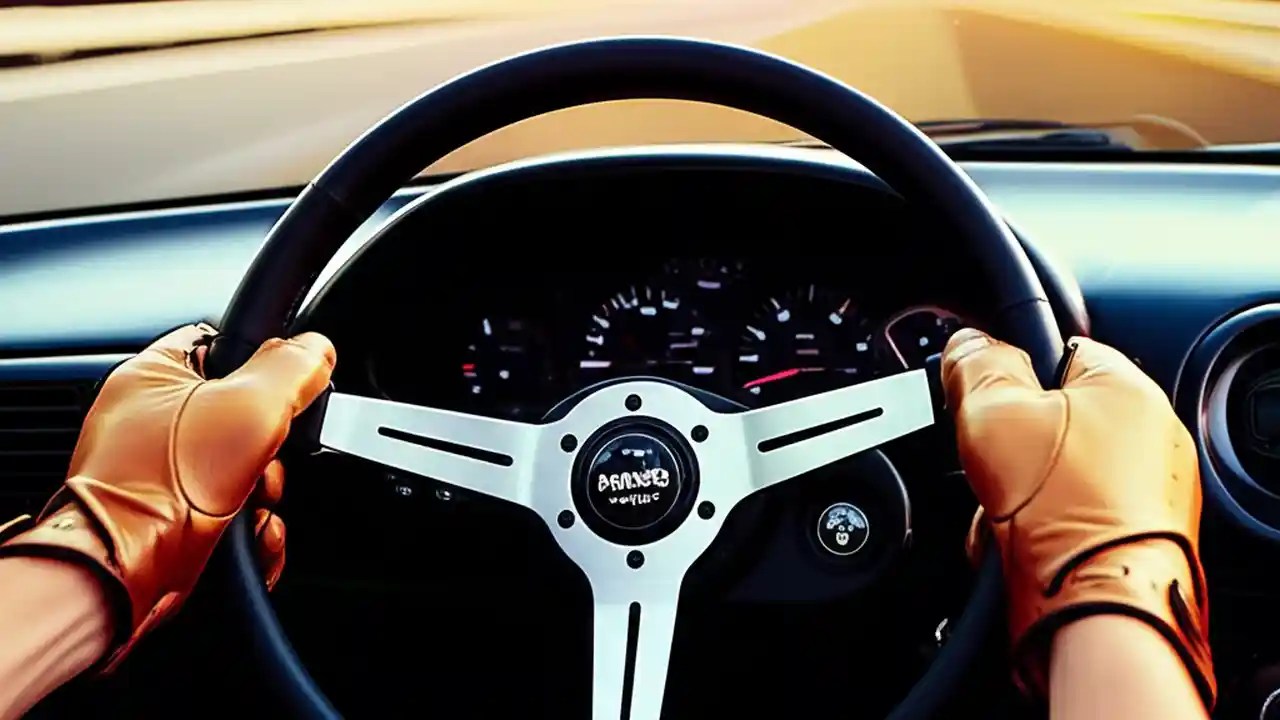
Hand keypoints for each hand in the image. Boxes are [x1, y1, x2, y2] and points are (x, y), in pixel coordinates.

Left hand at [0, 324, 333, 667]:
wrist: (122, 575)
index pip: (223, 346)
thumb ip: (293, 367)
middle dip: (270, 454)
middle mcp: (148, 422)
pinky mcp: (166, 520)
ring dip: (263, 498)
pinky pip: (229, 515)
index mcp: (152, 375)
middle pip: (244, 419)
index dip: (263, 369)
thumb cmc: (163, 488)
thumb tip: (316, 351)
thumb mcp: (251, 405)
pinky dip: (248, 531)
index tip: (282, 394)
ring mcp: (155, 475)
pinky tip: (246, 537)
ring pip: (243, 473)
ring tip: (248, 507)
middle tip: (261, 465)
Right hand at [942, 328, 1214, 708]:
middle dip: (1007, 449)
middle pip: (1049, 422)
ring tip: (1009, 518)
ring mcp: (1146, 497)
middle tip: (992, 468)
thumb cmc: (1065, 516)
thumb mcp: (993, 413)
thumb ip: (975, 365)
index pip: (1056, 351)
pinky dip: (1038, 534)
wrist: (1097, 615)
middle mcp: (1149, 440)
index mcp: (1128, 390)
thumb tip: (967, 347)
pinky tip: (1024, 549)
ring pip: (1052, 478)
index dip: (1008, 375)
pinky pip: (1067, 522)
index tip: (982, 402)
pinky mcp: (1132, 543)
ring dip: (1016, 496)